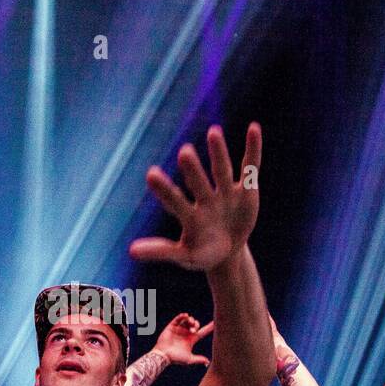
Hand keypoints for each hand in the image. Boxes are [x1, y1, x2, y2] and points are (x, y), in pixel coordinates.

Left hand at [131, 122, 261, 270]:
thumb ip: (161, 251)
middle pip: (198, 182)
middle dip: (193, 169)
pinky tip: (254, 129)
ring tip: (213, 132)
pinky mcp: (246, 190)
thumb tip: (130, 251)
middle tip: (184, 152)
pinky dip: (253, 149)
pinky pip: (250, 167)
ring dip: (218, 153)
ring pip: (221, 170)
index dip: (164, 189)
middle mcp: (205, 199)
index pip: (173, 200)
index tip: (151, 174)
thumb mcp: (185, 256)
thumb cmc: (202, 254)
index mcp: (188, 215)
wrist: (228, 253)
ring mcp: (225, 193)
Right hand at [153, 313, 211, 365]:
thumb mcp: (189, 359)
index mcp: (191, 339)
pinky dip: (182, 316)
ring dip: (191, 320)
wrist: (164, 355)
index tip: (216, 322)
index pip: (203, 331)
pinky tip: (186, 316)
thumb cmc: (175, 358)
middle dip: (196, 325)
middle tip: (193, 330)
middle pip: (196, 324)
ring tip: (190, 323)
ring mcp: (179, 329)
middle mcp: (186, 333)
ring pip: (188, 320)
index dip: (209, 327)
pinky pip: (178, 319)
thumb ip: (198, 359)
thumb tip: (208, 362)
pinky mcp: (172, 326)